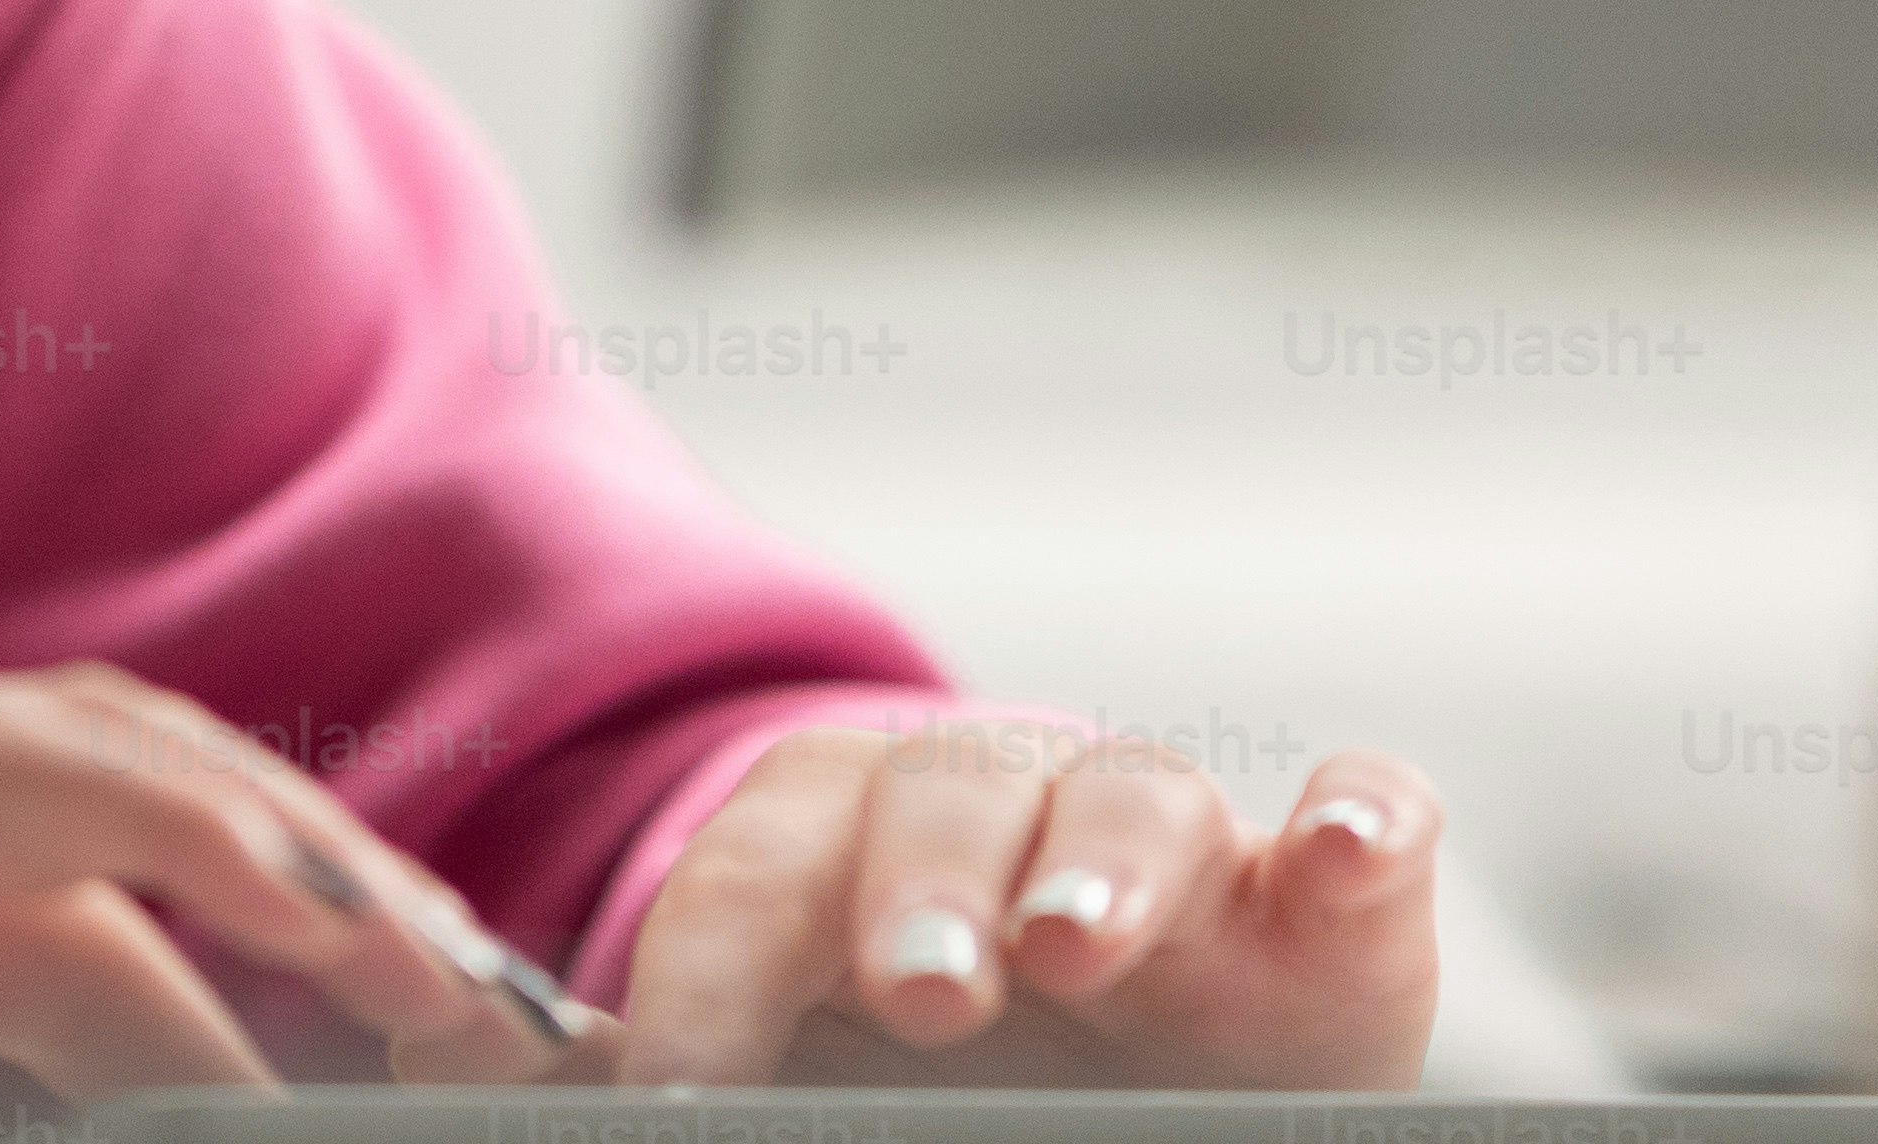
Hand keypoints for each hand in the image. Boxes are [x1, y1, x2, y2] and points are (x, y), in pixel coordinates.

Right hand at [0, 664, 592, 1141]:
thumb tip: (62, 1090)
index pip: (72, 860)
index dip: (261, 942)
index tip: (401, 1055)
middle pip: (129, 802)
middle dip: (336, 913)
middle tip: (503, 1041)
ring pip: (114, 777)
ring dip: (317, 890)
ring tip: (467, 1015)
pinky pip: (32, 788)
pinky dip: (202, 842)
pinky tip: (325, 936)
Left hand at [610, 714, 1440, 1088]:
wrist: (1136, 1085)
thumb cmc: (941, 1077)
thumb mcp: (802, 1059)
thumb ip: (690, 1033)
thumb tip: (505, 1036)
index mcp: (856, 849)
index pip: (763, 861)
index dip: (715, 962)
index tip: (690, 1086)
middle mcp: (1019, 823)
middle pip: (945, 791)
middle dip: (920, 882)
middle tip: (915, 987)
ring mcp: (1186, 863)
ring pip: (1137, 794)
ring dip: (1102, 859)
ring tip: (1074, 940)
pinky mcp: (1340, 917)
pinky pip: (1372, 814)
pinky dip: (1368, 816)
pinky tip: (1349, 848)